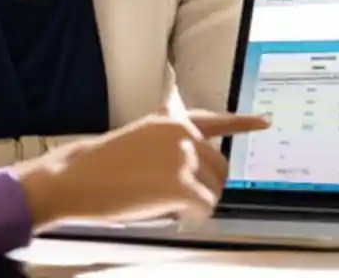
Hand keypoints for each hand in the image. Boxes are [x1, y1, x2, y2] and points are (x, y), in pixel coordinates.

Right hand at [15, 111, 269, 227]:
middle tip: (184, 202)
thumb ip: (166, 139)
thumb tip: (191, 155)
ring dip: (198, 203)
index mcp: (170, 120)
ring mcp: (184, 158)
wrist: (74, 178)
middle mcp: (183, 133)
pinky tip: (174, 218)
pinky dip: (192, 218)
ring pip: (214, 189)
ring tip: (168, 208)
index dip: (242, 122)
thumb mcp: (137, 137)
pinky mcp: (182, 186)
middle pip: (219, 166)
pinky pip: (204, 209)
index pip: (215, 119)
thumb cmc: (98, 166)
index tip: (264, 121)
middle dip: (207, 186)